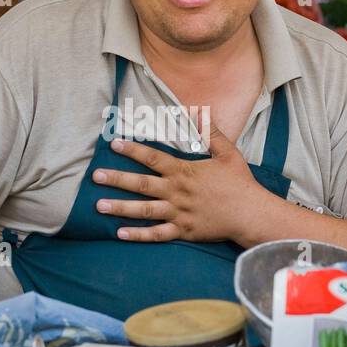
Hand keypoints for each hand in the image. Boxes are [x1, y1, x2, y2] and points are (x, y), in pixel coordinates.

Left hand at [92, 126, 273, 243]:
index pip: (153, 158)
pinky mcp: (183, 231)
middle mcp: (177, 192)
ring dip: (120, 208)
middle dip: (117, 179)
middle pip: (141, 184)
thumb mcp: (227, 153)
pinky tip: (120, 234)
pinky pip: (157, 234)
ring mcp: (178, 213)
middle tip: (95, 177)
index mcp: (184, 172)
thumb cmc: (239, 182)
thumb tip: (198, 110)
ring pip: (144, 210)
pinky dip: (138, 235)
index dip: (133, 150)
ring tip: (98, 206)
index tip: (114, 144)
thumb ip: (210, 132)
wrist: (251, 213)